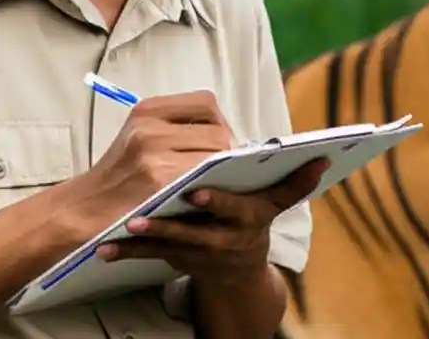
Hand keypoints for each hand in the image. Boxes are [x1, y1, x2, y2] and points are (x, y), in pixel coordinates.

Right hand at [56, 90, 234, 240]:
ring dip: (219, 173)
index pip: (205, 104)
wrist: (81, 211)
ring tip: (210, 183)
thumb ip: (176, 128)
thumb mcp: (139, 137)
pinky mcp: (159, 184)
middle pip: (217, 132)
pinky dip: (208, 188)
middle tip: (217, 170)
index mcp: (147, 111)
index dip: (218, 124)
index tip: (216, 142)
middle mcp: (150, 128)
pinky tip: (203, 197)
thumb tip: (223, 135)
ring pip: (214, 157)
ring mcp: (155, 156)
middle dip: (223, 152)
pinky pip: (202, 180)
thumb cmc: (117, 177)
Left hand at [95, 157, 329, 285]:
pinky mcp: (176, 260)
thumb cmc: (251, 220)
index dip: (218, 202)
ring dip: (145, 239)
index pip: (237, 209)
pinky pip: (149, 256)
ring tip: (123, 227)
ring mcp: (199, 254)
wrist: (237, 270)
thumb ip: (294, 182)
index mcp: (250, 219)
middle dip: (172, 226)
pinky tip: (106, 247)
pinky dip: (127, 251)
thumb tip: (322, 158)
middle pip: (198, 234)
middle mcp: (225, 240)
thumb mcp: (276, 203)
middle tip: (144, 214)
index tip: (197, 192)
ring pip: (170, 246)